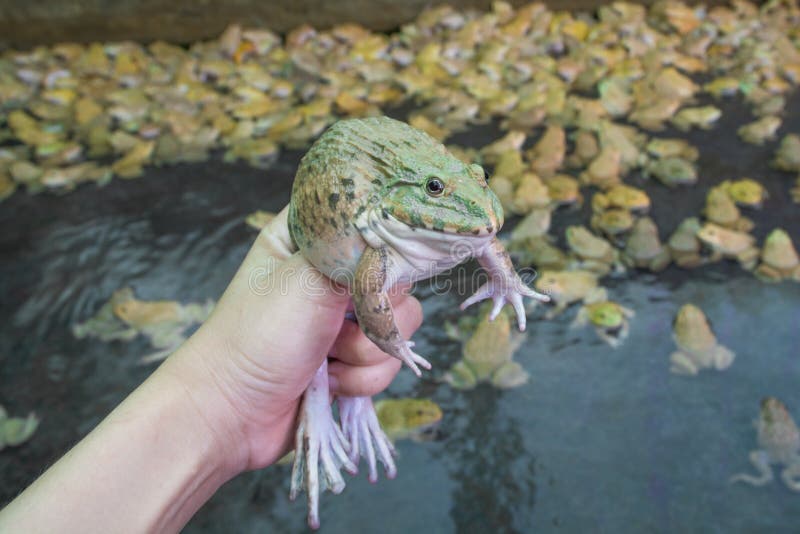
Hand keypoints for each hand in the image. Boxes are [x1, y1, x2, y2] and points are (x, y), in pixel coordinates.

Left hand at [168, 207, 421, 471]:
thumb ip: (354, 255)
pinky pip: (388, 361)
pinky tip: (328, 381)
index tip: (374, 266)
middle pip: (393, 277)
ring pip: (397, 324)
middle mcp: (331, 276)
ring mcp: (343, 319)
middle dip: (374, 311)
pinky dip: (363, 377)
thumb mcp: (303, 281)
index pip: (366, 219)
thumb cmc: (255, 338)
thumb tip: (394, 241)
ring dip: (365, 352)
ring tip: (326, 360)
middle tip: (337, 323)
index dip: (380, 241)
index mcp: (311, 242)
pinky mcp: (352, 358)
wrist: (233, 414)